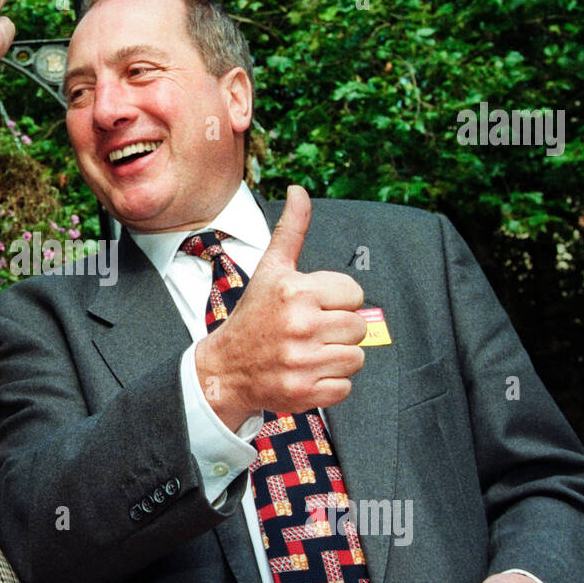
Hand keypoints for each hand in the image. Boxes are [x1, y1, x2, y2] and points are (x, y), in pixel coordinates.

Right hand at [195, 185, 366, 428]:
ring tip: (309, 351)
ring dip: (337, 357)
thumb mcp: (270, 270)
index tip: (313, 305)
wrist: (225, 368)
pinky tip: (306, 372)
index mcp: (295, 291)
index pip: (354, 293)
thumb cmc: (254, 316)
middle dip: (338, 329)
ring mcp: (302, 361)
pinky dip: (330, 384)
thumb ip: (292, 230)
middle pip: (359, 327)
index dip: (337, 300)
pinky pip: (345, 387)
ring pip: (356, 358)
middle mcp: (299, 325)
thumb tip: (299, 191)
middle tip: (311, 331)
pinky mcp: (305, 391)